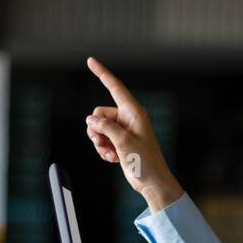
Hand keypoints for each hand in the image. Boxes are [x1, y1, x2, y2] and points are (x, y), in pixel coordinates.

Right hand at [83, 56, 183, 210]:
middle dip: (96, 129)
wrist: (151, 181)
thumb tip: (90, 120)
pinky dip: (103, 149)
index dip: (102, 73)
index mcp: (134, 111)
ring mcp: (123, 130)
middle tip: (104, 143)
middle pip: (99, 113)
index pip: (114, 87)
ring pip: (97, 128)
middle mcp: (128, 118)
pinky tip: (113, 158)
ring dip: (99, 142)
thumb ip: (104, 127)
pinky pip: (101, 139)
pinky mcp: (119, 142)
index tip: (90, 60)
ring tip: (110, 153)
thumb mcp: (122, 141)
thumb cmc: (145, 161)